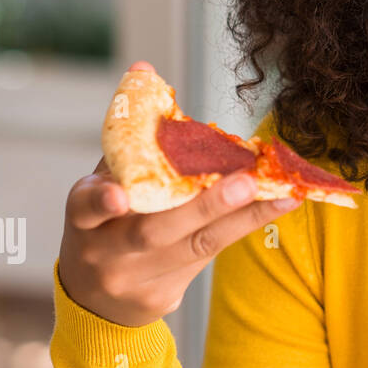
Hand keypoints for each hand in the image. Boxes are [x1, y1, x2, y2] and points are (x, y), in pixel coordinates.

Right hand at [57, 63, 299, 327]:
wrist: (96, 298)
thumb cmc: (107, 219)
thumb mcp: (106, 179)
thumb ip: (130, 134)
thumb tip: (144, 69)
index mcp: (84, 217)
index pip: (86, 208)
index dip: (101, 201)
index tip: (118, 195)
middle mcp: (105, 252)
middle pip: (154, 232)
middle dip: (203, 207)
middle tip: (244, 181)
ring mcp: (135, 279)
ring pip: (196, 246)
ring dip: (243, 217)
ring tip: (283, 193)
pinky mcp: (163, 295)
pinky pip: (212, 256)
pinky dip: (246, 226)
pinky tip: (280, 205)